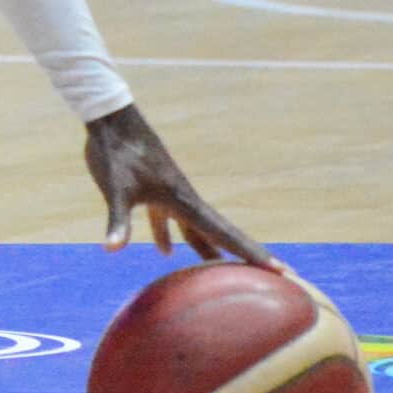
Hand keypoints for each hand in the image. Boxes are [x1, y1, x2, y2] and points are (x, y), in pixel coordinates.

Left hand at [84, 105, 273, 266]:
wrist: (111, 120)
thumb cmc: (116, 152)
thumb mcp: (115, 188)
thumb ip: (118, 220)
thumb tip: (111, 248)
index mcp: (184, 201)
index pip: (224, 234)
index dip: (251, 254)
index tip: (281, 270)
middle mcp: (184, 199)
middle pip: (220, 232)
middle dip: (244, 254)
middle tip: (277, 272)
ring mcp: (170, 194)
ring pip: (195, 228)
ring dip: (207, 248)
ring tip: (222, 271)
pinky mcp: (152, 190)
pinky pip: (169, 220)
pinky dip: (169, 235)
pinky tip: (165, 252)